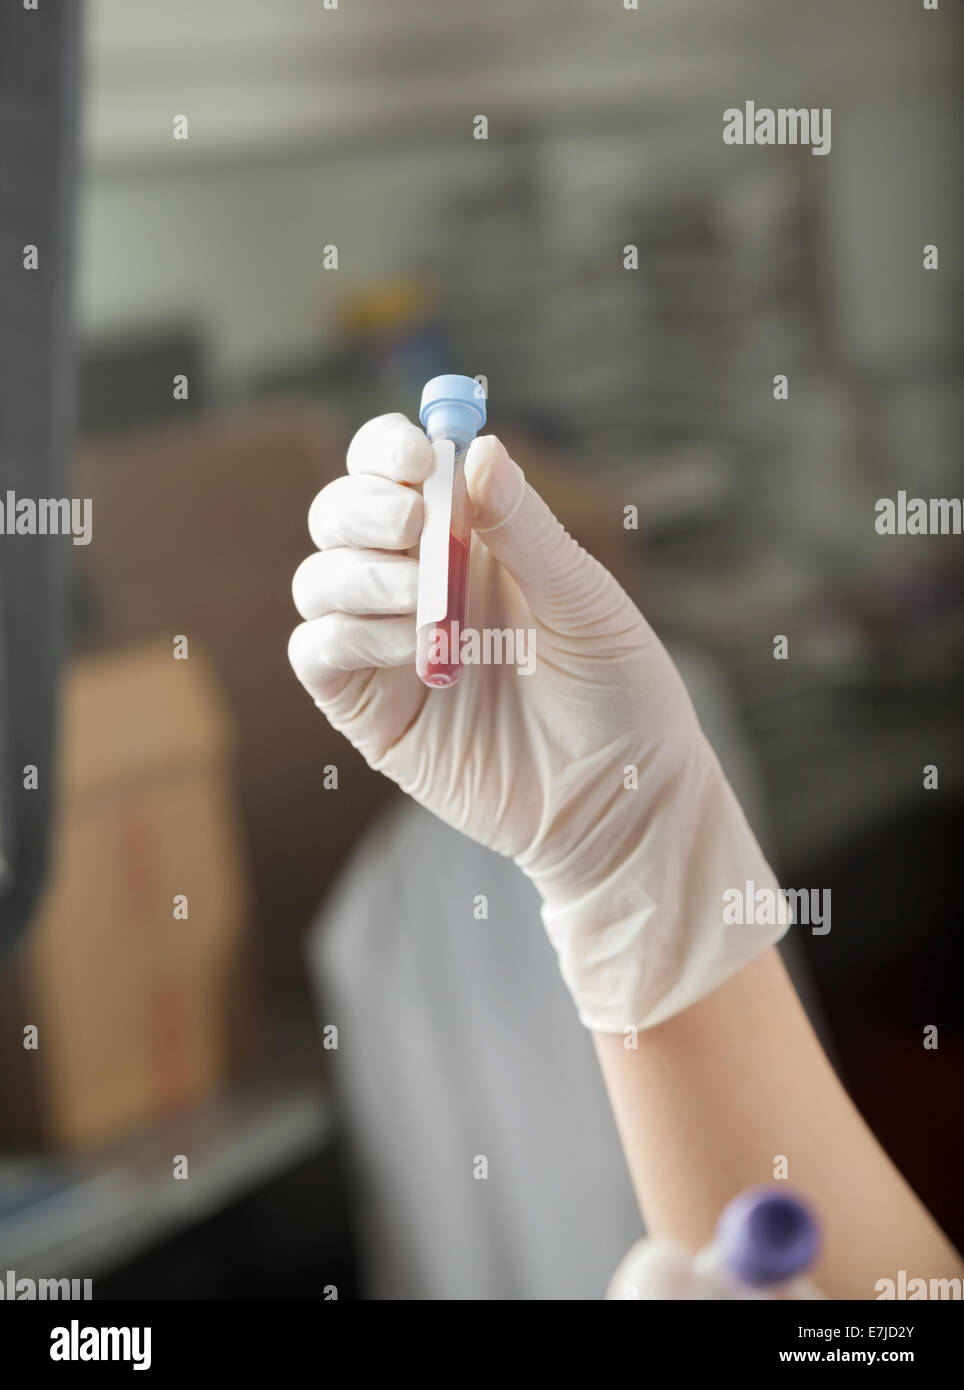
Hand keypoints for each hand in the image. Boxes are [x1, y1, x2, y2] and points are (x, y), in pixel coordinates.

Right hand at [289, 413, 781, 1030]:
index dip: (387, 451)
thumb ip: (526, 529)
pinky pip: (316, 653)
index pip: (393, 470)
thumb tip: (476, 448)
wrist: (619, 800)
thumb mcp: (584, 600)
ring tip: (428, 599)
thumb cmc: (617, 691)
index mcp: (469, 539)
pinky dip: (349, 635)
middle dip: (361, 508)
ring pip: (317, 580)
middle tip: (414, 526)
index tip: (416, 459)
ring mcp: (386, 647)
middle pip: (338, 516)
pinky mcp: (369, 710)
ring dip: (362, 574)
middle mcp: (416, 582)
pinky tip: (415, 650)